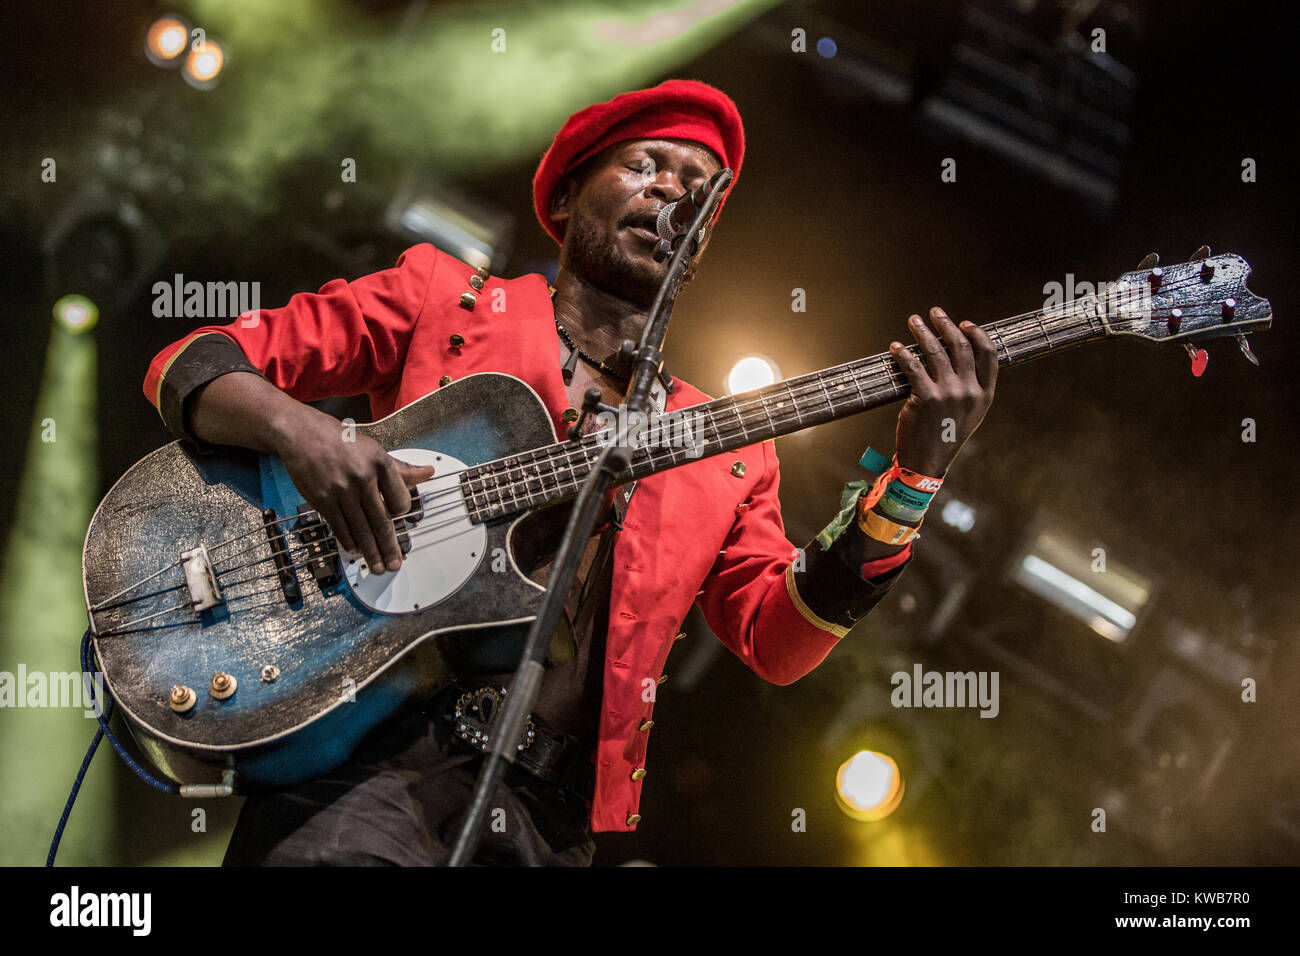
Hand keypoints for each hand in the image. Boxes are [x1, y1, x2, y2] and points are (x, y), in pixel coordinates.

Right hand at [276, 407, 434, 573]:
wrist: (303, 435)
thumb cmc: (341, 442)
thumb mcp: (375, 450)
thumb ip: (401, 468)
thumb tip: (427, 473)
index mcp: (380, 463)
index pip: (400, 500)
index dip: (402, 513)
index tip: (400, 519)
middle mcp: (363, 478)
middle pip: (381, 520)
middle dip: (389, 547)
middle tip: (395, 563)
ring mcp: (341, 491)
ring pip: (361, 529)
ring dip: (371, 552)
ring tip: (378, 566)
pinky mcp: (323, 500)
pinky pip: (340, 527)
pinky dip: (349, 542)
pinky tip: (356, 551)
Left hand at [887, 307, 996, 476]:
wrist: (926, 462)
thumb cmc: (944, 435)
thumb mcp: (967, 413)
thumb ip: (969, 387)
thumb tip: (955, 354)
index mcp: (985, 394)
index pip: (989, 354)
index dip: (977, 334)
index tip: (965, 323)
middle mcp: (970, 391)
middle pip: (961, 346)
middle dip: (946, 324)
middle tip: (935, 312)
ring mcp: (948, 394)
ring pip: (936, 352)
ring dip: (923, 332)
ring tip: (914, 321)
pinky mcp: (925, 398)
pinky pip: (913, 367)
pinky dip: (903, 354)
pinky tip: (895, 348)